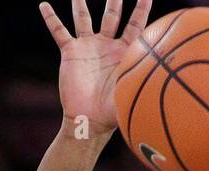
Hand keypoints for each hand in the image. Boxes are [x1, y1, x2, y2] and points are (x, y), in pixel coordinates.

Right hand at [40, 0, 152, 133]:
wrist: (88, 121)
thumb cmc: (111, 111)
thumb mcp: (130, 89)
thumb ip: (143, 76)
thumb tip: (165, 68)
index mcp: (123, 52)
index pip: (136, 24)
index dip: (142, 7)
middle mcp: (105, 45)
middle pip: (111, 15)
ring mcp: (87, 47)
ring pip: (84, 18)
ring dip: (80, 4)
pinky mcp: (70, 53)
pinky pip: (59, 32)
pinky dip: (51, 18)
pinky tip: (43, 5)